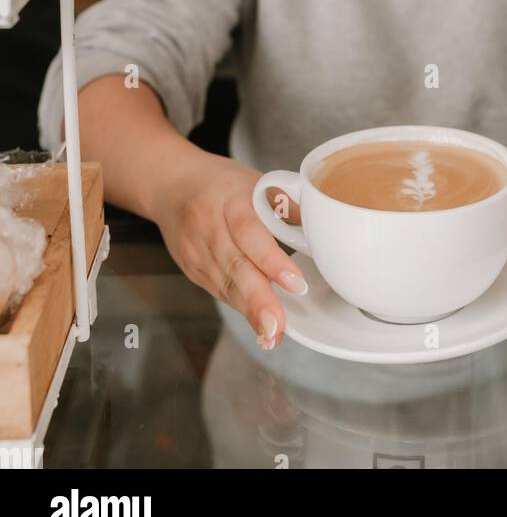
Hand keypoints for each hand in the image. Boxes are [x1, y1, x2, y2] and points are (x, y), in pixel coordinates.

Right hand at [153, 150, 307, 350]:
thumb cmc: (223, 183)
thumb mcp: (256, 181)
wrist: (172, 185)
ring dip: (251, 312)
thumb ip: (287, 205)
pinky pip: (220, 291)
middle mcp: (209, 226)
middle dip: (259, 301)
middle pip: (236, 266)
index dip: (272, 261)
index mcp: (230, 199)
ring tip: (273, 334)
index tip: (295, 284)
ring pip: (226, 285)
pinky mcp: (193, 269)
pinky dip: (241, 308)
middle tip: (278, 327)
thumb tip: (324, 229)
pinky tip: (258, 324)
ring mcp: (197, 250)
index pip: (251, 232)